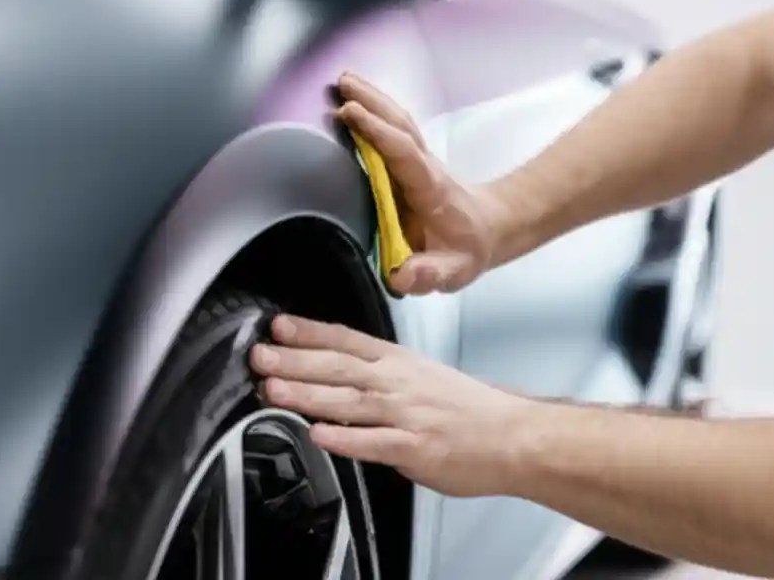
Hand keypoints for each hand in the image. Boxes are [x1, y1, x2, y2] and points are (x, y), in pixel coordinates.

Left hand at [249, 313, 536, 497]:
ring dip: (307, 395)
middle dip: (294, 360)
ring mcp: (407, 414)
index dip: (310, 332)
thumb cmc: (472, 411)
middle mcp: (399, 382)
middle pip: (339, 367)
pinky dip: (344, 438)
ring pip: (349, 401)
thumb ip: (383, 377)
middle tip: (260, 355)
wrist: (514, 436)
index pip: (347, 339)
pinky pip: (373, 443)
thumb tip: (342, 378)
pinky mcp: (415, 447)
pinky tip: (318, 435)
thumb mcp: (424, 376)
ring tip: (273, 390)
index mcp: (400, 362)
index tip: (278, 326)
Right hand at [335, 72, 508, 294]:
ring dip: (372, 99)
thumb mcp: (453, 271)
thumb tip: (400, 276)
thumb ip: (428, 274)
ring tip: (343, 81)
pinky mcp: (410, 162)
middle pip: (400, 125)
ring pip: (397, 121)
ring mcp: (418, 161)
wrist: (490, 230)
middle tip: (341, 84)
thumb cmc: (468, 248)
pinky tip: (356, 99)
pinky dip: (375, 110)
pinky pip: (392, 129)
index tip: (350, 114)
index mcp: (429, 188)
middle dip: (372, 102)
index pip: (403, 152)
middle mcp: (423, 167)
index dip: (377, 132)